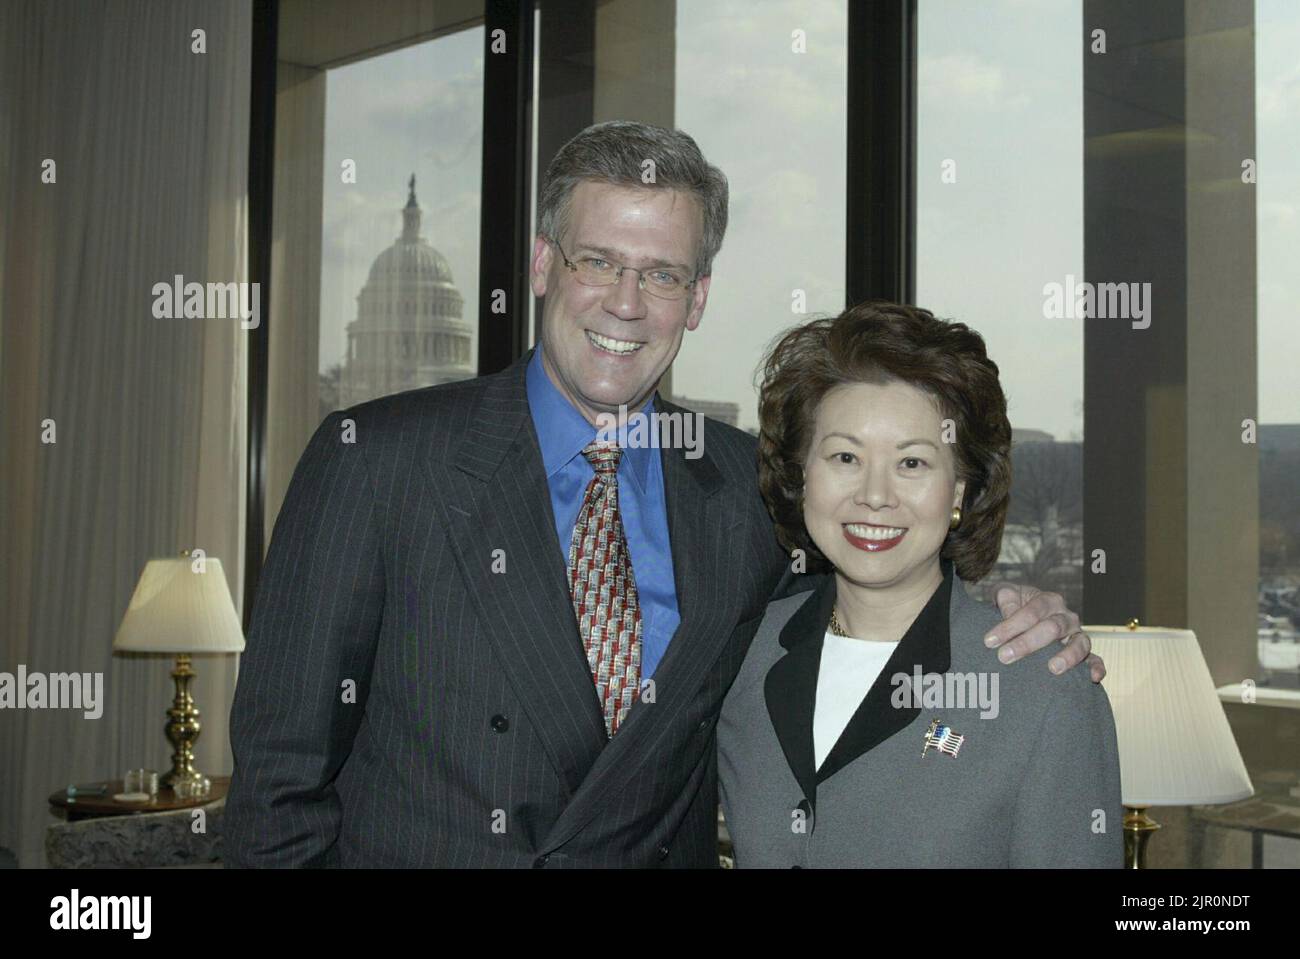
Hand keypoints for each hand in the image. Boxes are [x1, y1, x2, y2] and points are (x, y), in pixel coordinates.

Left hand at [986, 583, 1105, 682]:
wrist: (1028, 616)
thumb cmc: (1014, 605)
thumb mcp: (1006, 595)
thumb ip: (1005, 599)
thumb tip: (1008, 613)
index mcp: (1048, 600)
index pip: (1031, 611)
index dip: (1010, 626)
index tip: (990, 641)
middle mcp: (1066, 616)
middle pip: (1052, 628)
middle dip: (1027, 643)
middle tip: (1005, 656)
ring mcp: (1077, 635)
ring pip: (1079, 643)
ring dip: (1067, 656)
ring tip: (1053, 669)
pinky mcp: (1084, 653)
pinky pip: (1095, 659)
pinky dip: (1096, 667)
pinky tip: (1093, 677)